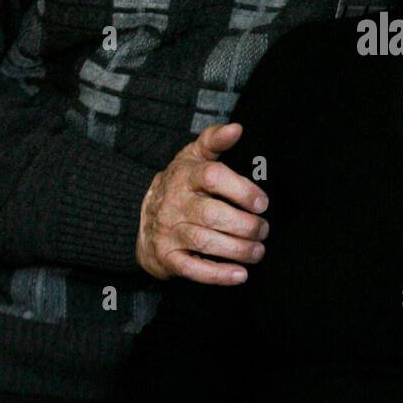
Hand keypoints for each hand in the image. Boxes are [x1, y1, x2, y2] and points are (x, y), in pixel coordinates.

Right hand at [136, 121, 267, 282]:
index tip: (262, 203)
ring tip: (258, 251)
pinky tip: (240, 274)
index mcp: (185, 176)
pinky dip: (218, 274)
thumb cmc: (179, 185)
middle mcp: (175, 203)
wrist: (139, 217)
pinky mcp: (167, 257)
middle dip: (245, 225)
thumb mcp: (192, 157)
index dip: (241, 190)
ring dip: (238, 249)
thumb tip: (236, 128)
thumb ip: (214, 140)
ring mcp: (169, 231)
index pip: (213, 177)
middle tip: (264, 230)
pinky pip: (192, 269)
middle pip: (213, 214)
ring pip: (205, 242)